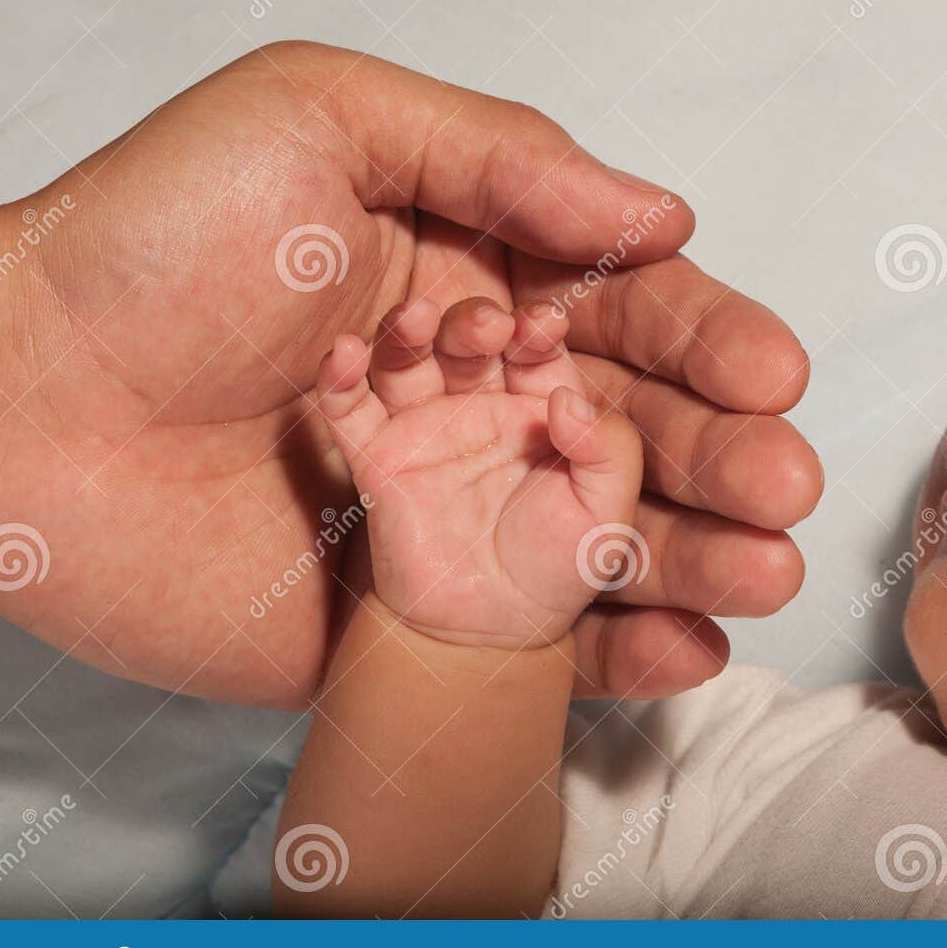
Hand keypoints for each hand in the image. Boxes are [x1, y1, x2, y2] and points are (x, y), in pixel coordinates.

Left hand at [0, 41, 819, 706]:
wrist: (11, 397)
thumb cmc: (154, 241)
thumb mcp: (328, 121)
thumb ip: (504, 157)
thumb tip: (657, 218)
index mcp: (476, 280)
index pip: (626, 311)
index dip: (708, 340)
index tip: (766, 371)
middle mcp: (480, 400)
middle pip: (638, 431)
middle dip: (725, 454)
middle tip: (780, 480)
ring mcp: (453, 512)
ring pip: (607, 537)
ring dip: (700, 554)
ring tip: (766, 565)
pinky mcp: (412, 614)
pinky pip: (539, 641)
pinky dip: (622, 651)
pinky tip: (691, 642)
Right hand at [316, 295, 639, 647]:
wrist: (488, 632)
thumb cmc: (555, 567)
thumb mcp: (606, 514)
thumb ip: (608, 452)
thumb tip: (566, 398)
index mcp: (538, 406)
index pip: (533, 351)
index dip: (535, 332)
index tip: (543, 325)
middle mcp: (479, 404)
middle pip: (467, 342)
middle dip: (473, 323)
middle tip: (486, 326)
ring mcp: (424, 427)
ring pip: (407, 360)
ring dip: (405, 331)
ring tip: (413, 316)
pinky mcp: (377, 459)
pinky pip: (349, 409)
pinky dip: (338, 377)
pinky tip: (340, 352)